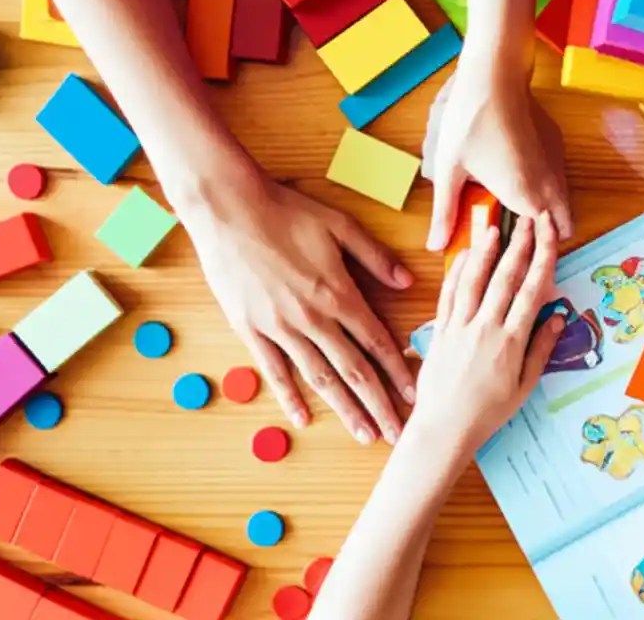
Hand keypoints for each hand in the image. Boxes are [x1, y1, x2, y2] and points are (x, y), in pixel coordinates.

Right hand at [178, 175, 414, 444]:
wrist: (227, 208)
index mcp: (338, 294)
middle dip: (380, 406)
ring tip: (363, 435)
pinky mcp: (250, 329)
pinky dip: (290, 397)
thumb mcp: (339, 225)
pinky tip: (304, 419)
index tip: (416, 396)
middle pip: (355, 370)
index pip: (377, 343)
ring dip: (344, 410)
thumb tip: (408, 281)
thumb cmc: (285, 211)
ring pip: (320, 378)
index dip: (399, 372)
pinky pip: (274, 370)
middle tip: (398, 435)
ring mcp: (280, 327)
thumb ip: (375, 257)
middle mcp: (313, 318)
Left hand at [411, 214, 563, 451]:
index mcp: (511, 341)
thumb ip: (540, 349)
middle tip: (529, 218)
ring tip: (495, 227)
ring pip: (474, 280)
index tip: (549, 233)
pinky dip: (457, 273)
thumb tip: (558, 318)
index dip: (543, 257)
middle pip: (506, 277)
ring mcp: (460, 327)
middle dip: (520, 244)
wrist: (444, 428)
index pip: (533, 289)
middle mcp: (486, 328)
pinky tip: (464, 257)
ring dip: (486, 251)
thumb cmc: (487, 414)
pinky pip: (449, 295)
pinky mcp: (440, 331)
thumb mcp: (523, 386)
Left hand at [422, 68, 571, 250]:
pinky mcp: (556, 142)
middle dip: (544, 236)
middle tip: (517, 237)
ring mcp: (556, 160)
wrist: (496, 72)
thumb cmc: (468, 120)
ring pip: (562, 200)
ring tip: (517, 212)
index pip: (542, 240)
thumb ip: (444, 212)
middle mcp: (548, 181)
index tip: (513, 256)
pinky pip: (559, 177)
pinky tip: (521, 179)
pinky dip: (549, 188)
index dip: (531, 252)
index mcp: (523, 194)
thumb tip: (434, 246)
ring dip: (548, 211)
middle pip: (562, 223)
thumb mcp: (448, 170)